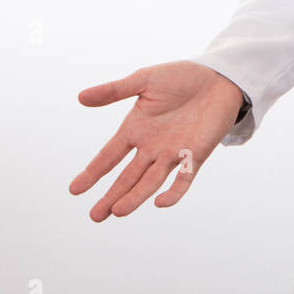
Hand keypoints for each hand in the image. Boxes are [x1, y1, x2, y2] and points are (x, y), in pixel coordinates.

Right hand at [69, 60, 245, 220]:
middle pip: (127, 177)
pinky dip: (173, 192)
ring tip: (117, 212)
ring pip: (150, 181)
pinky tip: (159, 203)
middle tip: (95, 216)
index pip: (109, 156)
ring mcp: (173, 153)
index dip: (93, 172)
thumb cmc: (181, 78)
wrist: (218, 77)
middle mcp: (151, 146)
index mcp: (135, 129)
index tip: (74, 190)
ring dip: (135, 197)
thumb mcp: (144, 80)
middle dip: (111, 196)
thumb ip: (114, 91)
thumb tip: (80, 97)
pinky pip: (184, 178)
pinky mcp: (196, 154)